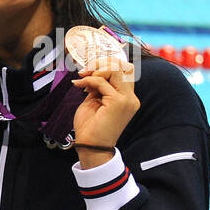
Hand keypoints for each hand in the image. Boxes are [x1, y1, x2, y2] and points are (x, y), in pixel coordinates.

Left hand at [72, 53, 138, 169]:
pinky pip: (102, 81)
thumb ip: (97, 87)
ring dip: (96, 70)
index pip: (124, 71)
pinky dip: (88, 80)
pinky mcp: (118, 102)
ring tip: (82, 77)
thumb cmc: (90, 127)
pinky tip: (79, 85)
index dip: (107, 65)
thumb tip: (92, 73)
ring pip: (115, 70)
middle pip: (122, 67)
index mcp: (127, 98)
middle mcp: (131, 98)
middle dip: (101, 64)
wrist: (90, 146)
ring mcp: (126, 99)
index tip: (89, 70)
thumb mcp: (94, 101)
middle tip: (84, 70)